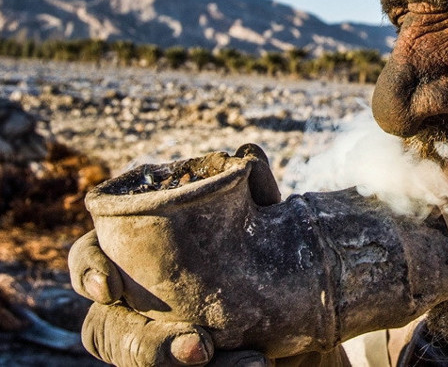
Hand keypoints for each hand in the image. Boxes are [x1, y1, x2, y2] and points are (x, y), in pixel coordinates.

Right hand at [69, 144, 280, 366]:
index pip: (93, 257)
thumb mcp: (271, 226)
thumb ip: (257, 195)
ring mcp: (161, 341)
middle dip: (143, 346)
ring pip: (140, 361)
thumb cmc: (276, 261)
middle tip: (200, 348)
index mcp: (142, 258)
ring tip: (250, 363)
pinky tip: (260, 366)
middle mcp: (141, 305)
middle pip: (106, 330)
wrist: (310, 320)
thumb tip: (248, 153)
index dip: (86, 268)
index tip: (106, 285)